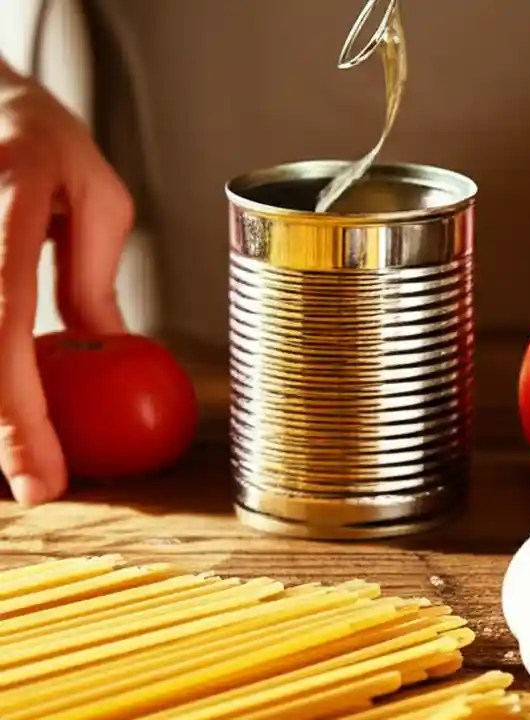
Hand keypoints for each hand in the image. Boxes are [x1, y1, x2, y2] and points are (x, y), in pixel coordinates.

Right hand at [0, 67, 133, 503]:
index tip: (41, 480)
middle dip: (0, 434)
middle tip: (36, 488)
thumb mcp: (95, 200)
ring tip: (27, 460)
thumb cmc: (42, 143)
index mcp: (7, 212)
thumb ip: (94, 279)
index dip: (17, 417)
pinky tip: (11, 413)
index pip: (4, 332)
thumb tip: (112, 356)